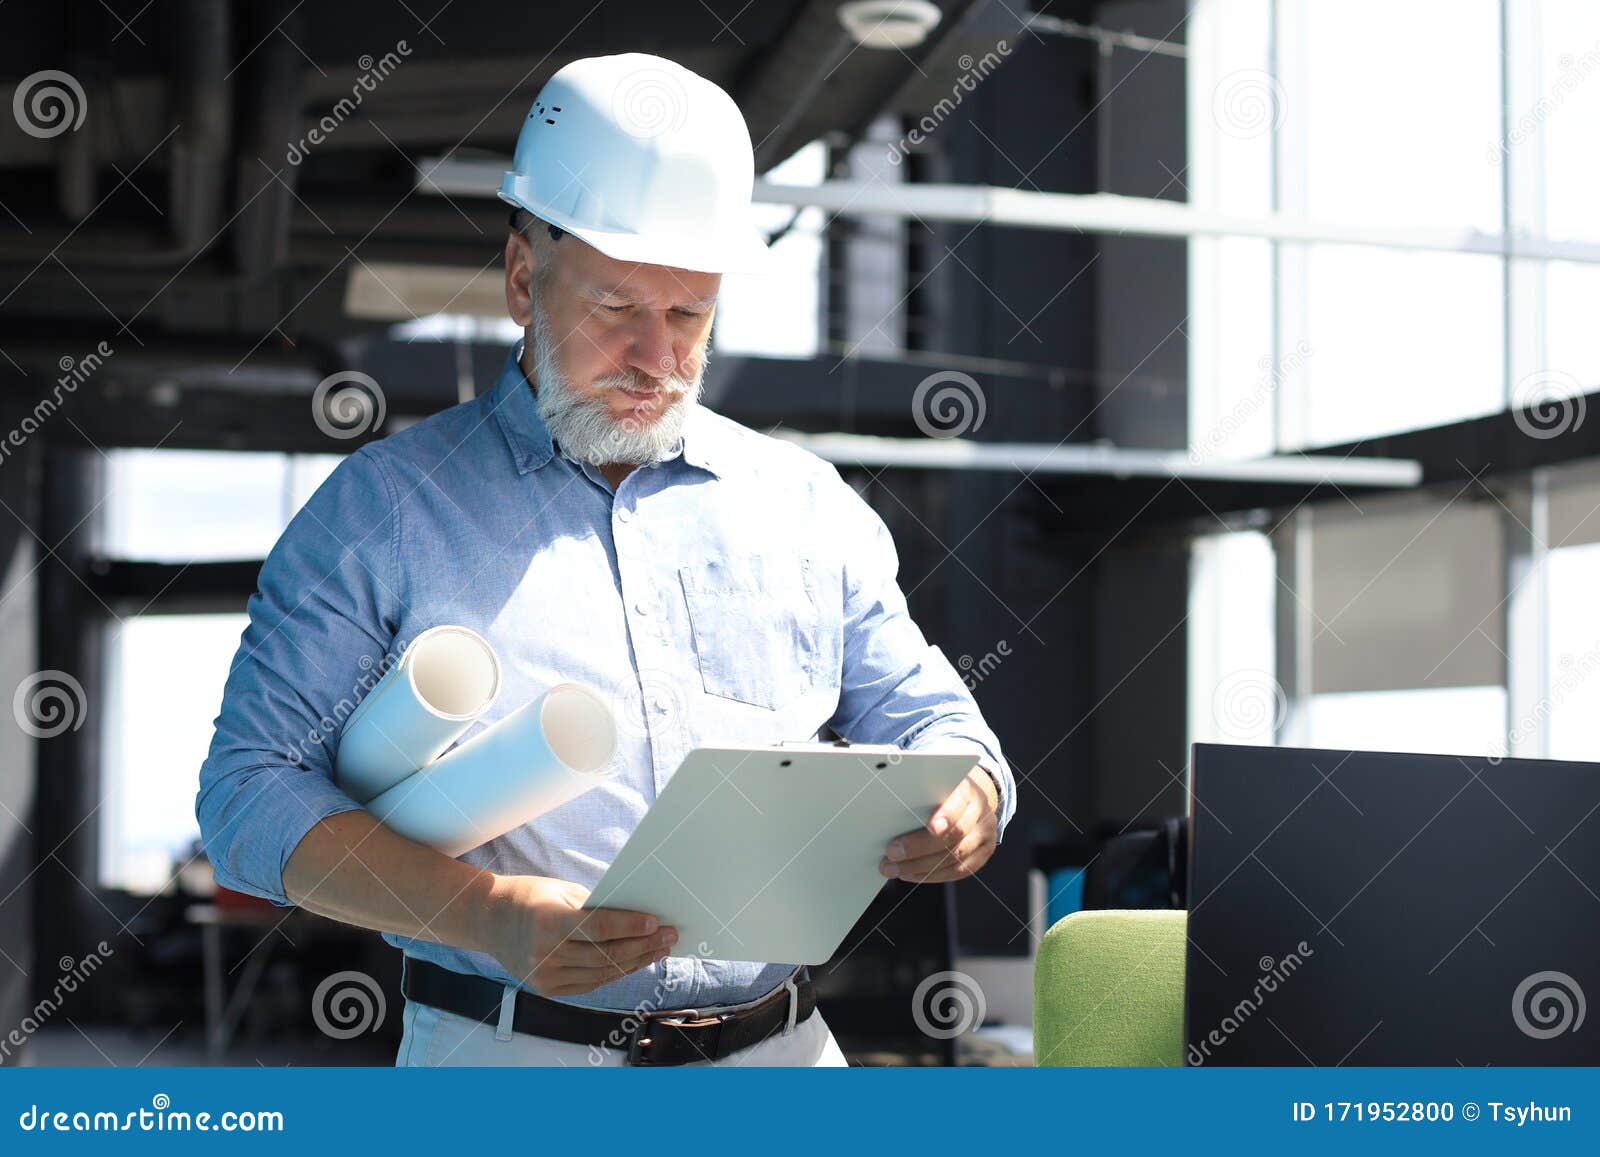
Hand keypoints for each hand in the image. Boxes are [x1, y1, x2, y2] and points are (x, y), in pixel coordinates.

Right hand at [480, 875, 677, 996]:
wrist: (489, 920)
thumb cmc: (530, 897)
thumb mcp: (561, 891)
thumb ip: (595, 906)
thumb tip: (637, 916)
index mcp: (548, 922)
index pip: (600, 928)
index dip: (632, 926)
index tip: (657, 922)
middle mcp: (545, 954)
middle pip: (606, 954)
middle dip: (644, 945)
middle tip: (669, 936)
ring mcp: (545, 976)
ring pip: (603, 973)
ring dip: (637, 961)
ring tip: (660, 949)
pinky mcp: (548, 988)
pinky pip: (591, 983)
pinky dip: (617, 973)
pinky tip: (636, 961)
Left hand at [879, 765, 999, 883]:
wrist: (970, 798)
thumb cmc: (940, 790)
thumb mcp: (931, 784)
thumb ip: (917, 794)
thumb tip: (882, 809)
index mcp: (967, 789)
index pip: (959, 801)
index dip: (947, 815)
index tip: (930, 827)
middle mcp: (980, 811)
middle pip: (956, 835)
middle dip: (920, 848)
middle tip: (891, 854)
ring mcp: (985, 834)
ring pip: (956, 857)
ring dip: (920, 867)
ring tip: (893, 869)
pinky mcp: (983, 853)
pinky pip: (959, 871)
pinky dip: (932, 876)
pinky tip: (910, 874)